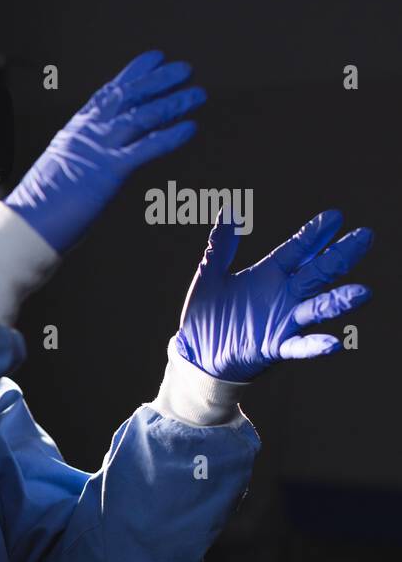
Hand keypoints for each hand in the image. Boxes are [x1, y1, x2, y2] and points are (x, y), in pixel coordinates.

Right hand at [5, 51, 204, 252]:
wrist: (25, 223)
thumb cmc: (39, 205)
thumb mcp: (60, 170)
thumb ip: (81, 160)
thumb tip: (93, 165)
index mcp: (74, 131)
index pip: (108, 93)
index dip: (133, 73)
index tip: (154, 59)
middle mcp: (87, 133)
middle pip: (129, 96)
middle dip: (159, 80)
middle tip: (184, 69)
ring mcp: (98, 150)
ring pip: (142, 117)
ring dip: (173, 103)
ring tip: (196, 94)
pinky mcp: (108, 171)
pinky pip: (145, 148)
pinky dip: (170, 137)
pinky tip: (189, 127)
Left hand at [176, 208, 372, 381]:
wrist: (197, 350)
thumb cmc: (207, 313)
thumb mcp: (210, 275)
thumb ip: (221, 246)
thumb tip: (227, 211)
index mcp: (269, 274)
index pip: (297, 250)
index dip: (314, 235)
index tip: (335, 217)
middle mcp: (283, 295)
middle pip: (317, 272)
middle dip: (339, 256)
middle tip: (364, 237)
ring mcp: (282, 321)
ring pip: (317, 308)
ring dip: (338, 301)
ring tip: (362, 292)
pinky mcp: (274, 346)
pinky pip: (299, 346)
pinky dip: (315, 345)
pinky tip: (333, 343)